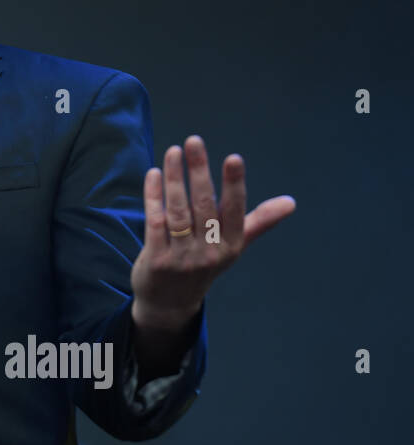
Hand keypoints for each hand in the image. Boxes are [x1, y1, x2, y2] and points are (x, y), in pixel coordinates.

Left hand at [130, 135, 295, 329]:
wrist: (170, 303)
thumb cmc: (204, 265)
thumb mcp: (233, 246)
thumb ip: (258, 222)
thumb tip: (290, 202)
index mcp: (231, 246)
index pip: (235, 211)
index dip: (234, 185)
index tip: (234, 158)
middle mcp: (209, 252)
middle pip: (203, 205)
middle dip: (199, 171)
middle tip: (194, 141)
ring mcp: (182, 257)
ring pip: (178, 211)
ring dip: (174, 179)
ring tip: (173, 151)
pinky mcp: (156, 259)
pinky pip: (154, 221)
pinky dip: (153, 196)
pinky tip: (154, 174)